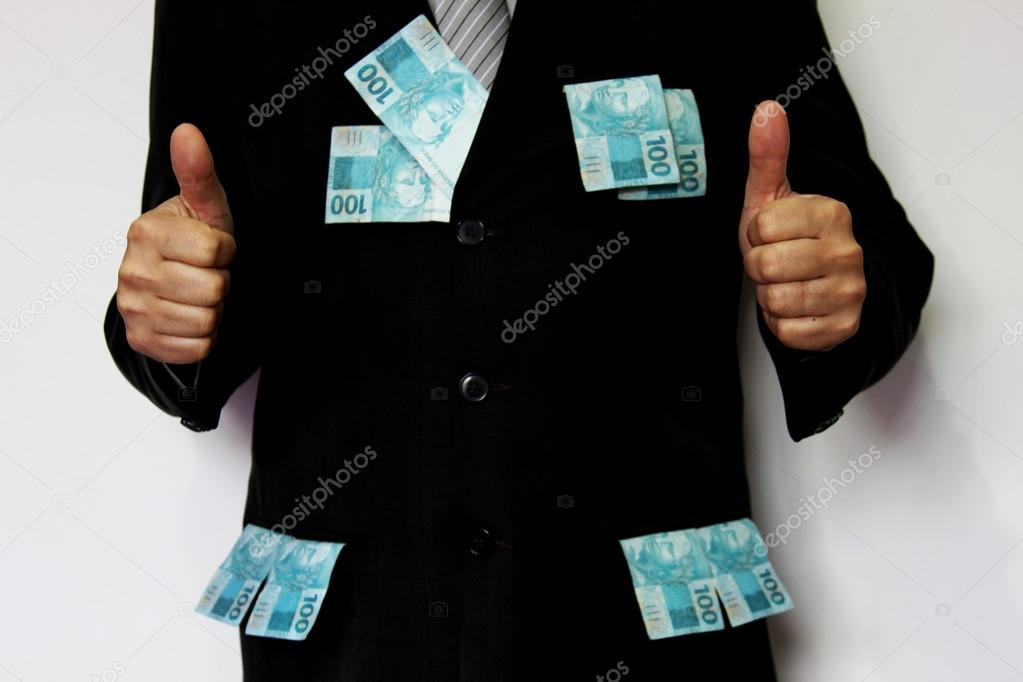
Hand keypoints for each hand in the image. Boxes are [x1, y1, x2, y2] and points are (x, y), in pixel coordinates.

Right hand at [116, 123, 235, 362]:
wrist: (167, 282)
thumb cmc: (192, 241)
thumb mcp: (204, 206)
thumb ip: (198, 172)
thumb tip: (187, 131)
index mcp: (145, 232)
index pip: (216, 252)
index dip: (225, 251)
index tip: (213, 248)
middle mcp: (132, 271)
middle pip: (214, 290)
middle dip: (219, 282)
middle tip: (205, 274)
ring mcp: (133, 308)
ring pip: (207, 321)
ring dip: (213, 310)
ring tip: (198, 294)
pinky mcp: (141, 340)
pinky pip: (198, 348)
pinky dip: (204, 337)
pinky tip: (191, 317)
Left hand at [738, 101, 865, 351]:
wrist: (818, 289)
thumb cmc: (789, 240)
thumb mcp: (771, 197)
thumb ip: (767, 155)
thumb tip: (765, 108)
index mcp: (831, 212)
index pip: (761, 228)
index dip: (755, 236)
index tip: (771, 236)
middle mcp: (848, 250)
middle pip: (765, 266)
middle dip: (759, 269)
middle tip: (775, 263)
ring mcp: (850, 291)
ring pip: (775, 300)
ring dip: (770, 297)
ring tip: (786, 284)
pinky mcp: (844, 327)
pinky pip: (787, 331)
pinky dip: (781, 324)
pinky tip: (796, 309)